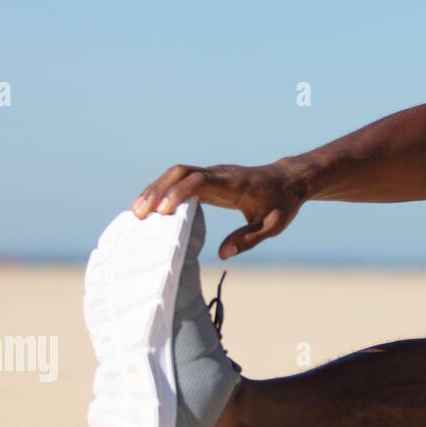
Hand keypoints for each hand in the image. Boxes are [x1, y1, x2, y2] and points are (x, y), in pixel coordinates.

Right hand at [131, 160, 308, 259]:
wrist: (289, 180)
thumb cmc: (282, 204)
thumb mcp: (272, 225)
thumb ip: (249, 239)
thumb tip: (223, 254)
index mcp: (234, 183)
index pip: (200, 181)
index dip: (180, 193)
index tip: (164, 211)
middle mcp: (219, 174)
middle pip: (181, 172)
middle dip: (158, 190)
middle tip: (139, 213)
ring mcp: (212, 174)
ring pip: (177, 173)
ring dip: (156, 189)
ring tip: (137, 212)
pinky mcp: (208, 179)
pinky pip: (181, 180)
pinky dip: (163, 190)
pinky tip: (151, 208)